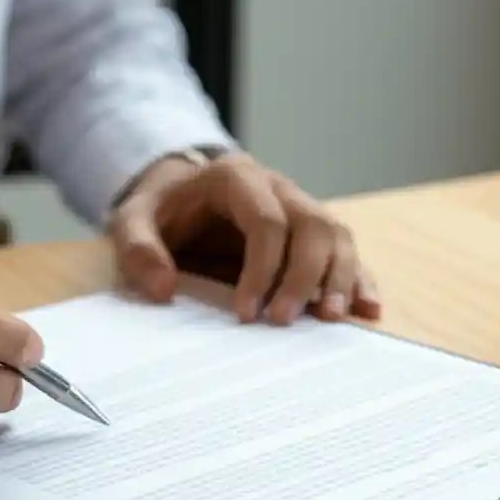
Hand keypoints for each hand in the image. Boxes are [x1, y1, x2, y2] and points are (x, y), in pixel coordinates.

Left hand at [107, 151, 381, 324]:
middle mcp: (279, 188)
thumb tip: (163, 288)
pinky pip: (344, 252)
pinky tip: (367, 308)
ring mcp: (300, 208)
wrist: (177, 196)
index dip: (262, 268)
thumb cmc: (159, 211)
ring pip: (337, 236)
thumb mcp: (132, 220)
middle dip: (304, 277)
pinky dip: (359, 279)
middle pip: (312, 226)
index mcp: (237, 177)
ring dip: (341, 277)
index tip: (246, 314)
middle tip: (284, 322)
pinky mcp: (311, 234)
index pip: (265, 220)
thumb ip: (138, 248)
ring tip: (332, 319)